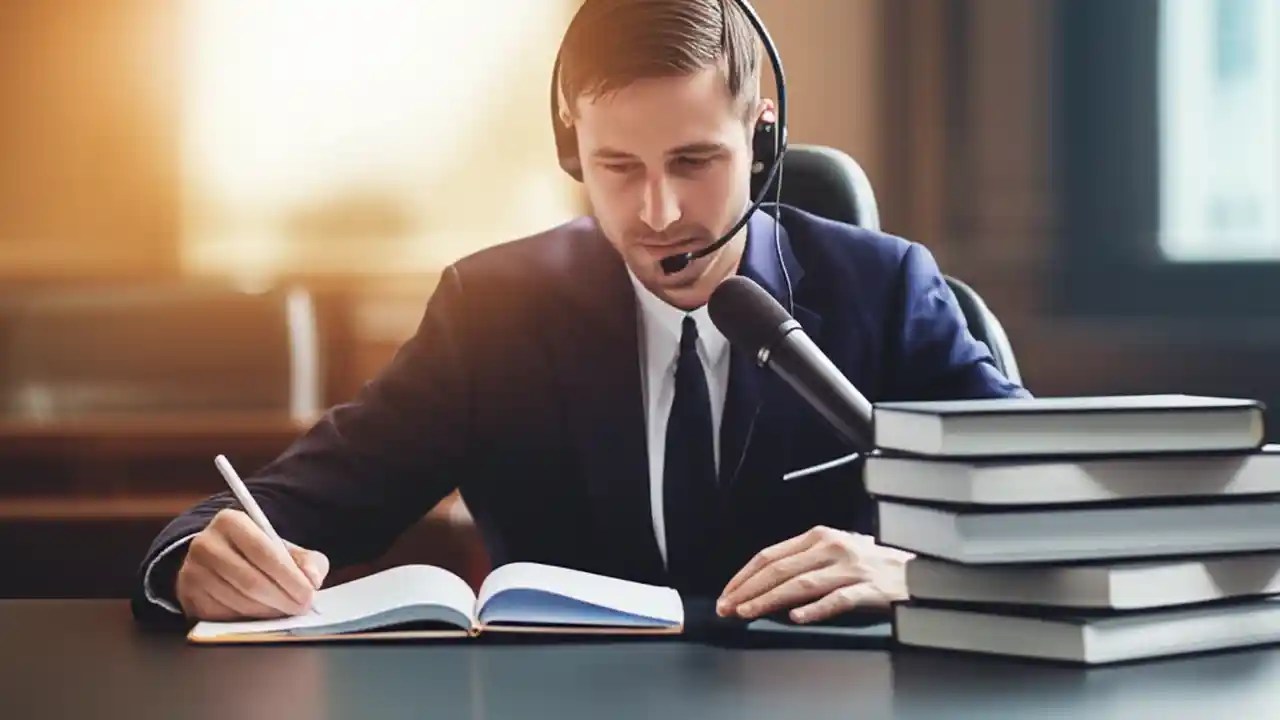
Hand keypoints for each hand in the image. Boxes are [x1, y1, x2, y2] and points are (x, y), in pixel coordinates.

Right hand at [176, 509, 328, 620]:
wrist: (218, 559)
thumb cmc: (256, 553)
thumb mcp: (282, 547)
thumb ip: (306, 560)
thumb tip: (313, 579)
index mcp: (231, 522)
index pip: (264, 551)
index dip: (289, 576)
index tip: (309, 593)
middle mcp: (205, 544)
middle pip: (250, 581)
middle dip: (282, 599)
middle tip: (301, 608)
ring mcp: (192, 572)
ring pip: (238, 601)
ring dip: (267, 613)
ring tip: (285, 612)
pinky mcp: (188, 596)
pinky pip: (223, 616)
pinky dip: (248, 620)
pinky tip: (262, 616)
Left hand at [716, 526, 913, 623]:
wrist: (920, 570)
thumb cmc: (874, 563)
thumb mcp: (836, 552)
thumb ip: (804, 563)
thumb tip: (764, 583)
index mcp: (819, 536)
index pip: (771, 555)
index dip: (745, 575)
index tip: (727, 593)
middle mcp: (832, 547)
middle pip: (780, 569)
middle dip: (748, 589)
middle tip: (728, 607)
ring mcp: (851, 568)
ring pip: (801, 584)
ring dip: (770, 600)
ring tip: (749, 613)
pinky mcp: (869, 589)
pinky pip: (837, 599)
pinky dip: (815, 609)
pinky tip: (796, 617)